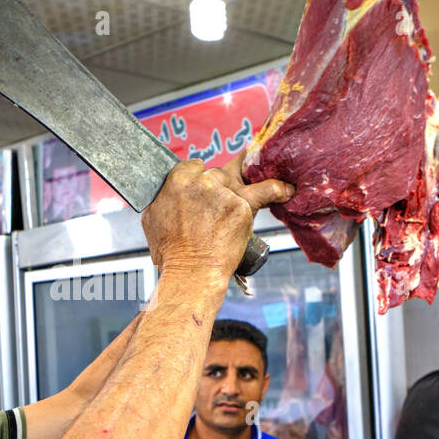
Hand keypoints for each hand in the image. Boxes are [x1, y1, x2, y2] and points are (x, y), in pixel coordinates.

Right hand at [142, 154, 292, 277]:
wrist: (190, 272)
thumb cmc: (172, 252)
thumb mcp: (153, 218)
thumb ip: (164, 198)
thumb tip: (169, 194)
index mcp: (176, 180)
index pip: (194, 167)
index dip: (200, 181)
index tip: (205, 193)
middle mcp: (200, 182)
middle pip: (217, 174)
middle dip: (220, 188)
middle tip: (220, 209)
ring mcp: (222, 192)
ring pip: (238, 181)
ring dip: (241, 191)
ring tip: (245, 204)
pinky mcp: (242, 205)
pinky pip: (265, 191)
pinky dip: (277, 190)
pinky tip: (286, 189)